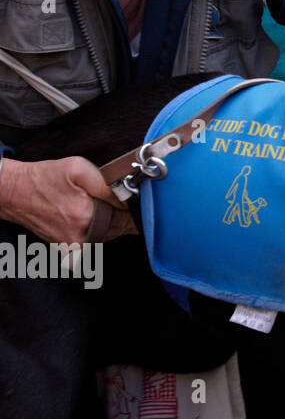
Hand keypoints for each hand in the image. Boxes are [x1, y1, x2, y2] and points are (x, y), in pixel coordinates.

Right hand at [0, 157, 135, 243]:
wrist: (15, 192)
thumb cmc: (45, 177)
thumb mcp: (79, 169)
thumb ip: (109, 185)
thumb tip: (130, 198)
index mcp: (85, 217)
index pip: (128, 219)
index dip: (135, 207)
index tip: (136, 199)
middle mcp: (81, 237)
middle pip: (121, 229)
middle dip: (124, 214)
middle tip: (114, 198)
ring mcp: (73, 246)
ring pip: (110, 235)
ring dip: (112, 221)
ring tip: (97, 204)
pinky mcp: (68, 249)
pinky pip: (96, 240)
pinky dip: (99, 228)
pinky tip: (90, 214)